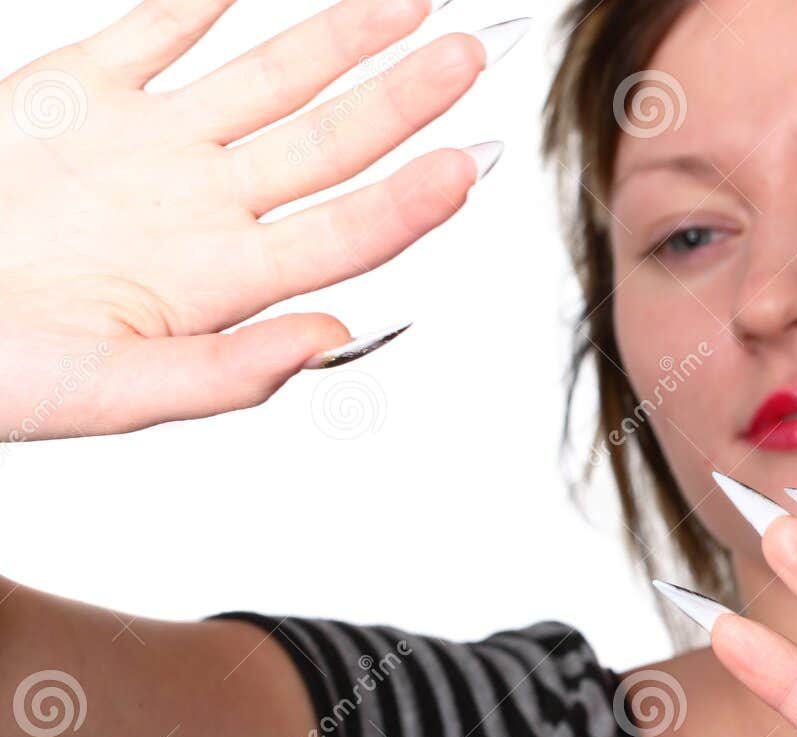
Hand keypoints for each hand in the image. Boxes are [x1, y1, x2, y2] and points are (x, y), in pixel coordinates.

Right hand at [0, 0, 505, 438]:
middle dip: (402, 99)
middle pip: (328, 145)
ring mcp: (149, 145)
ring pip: (268, 78)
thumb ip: (228, 372)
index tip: (470, 164)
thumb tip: (334, 336)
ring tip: (412, 7)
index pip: (342, 234)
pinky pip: (157, 27)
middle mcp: (204, 207)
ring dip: (339, 38)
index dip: (408, 201)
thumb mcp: (112, 392)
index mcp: (222, 282)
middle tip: (473, 56)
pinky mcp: (78, 92)